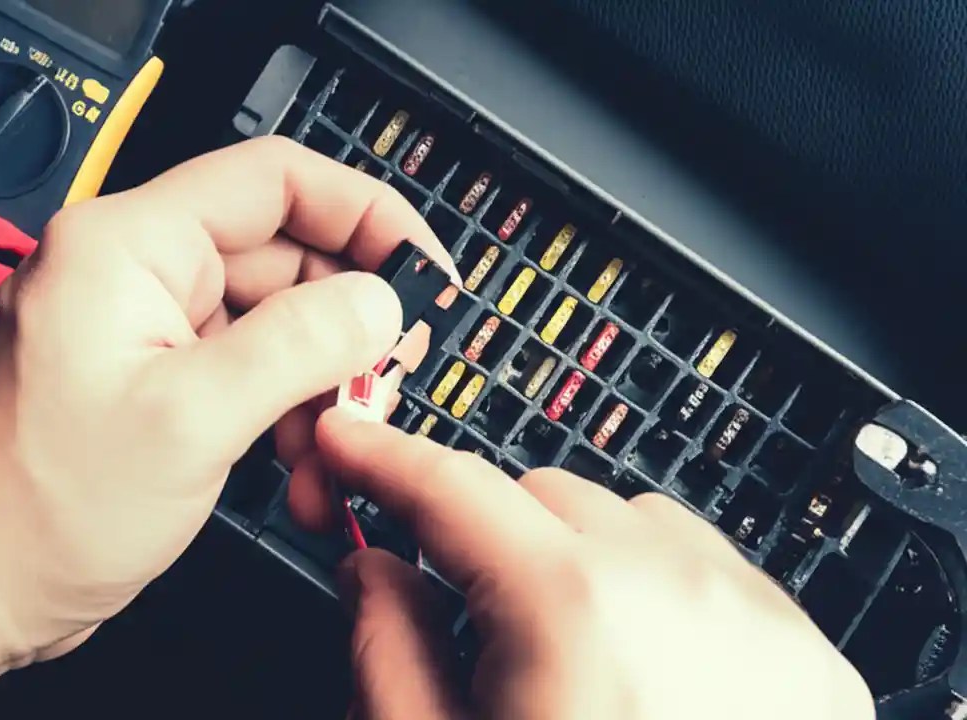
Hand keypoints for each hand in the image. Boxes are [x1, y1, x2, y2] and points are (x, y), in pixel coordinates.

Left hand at [0, 137, 455, 689]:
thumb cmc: (39, 507)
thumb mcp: (191, 419)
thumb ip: (297, 346)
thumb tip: (377, 300)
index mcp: (128, 245)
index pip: (275, 181)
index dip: (364, 214)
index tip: (421, 267)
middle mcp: (135, 270)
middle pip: (285, 256)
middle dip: (347, 322)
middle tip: (389, 378)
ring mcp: (145, 325)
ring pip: (276, 321)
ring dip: (321, 382)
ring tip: (338, 446)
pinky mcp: (155, 375)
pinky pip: (249, 370)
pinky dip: (287, 412)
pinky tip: (302, 467)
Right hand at [298, 410, 874, 719]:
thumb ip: (384, 647)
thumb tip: (373, 573)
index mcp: (569, 609)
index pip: (452, 487)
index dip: (383, 458)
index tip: (349, 442)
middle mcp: (675, 589)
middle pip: (542, 495)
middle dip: (487, 537)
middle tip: (464, 616)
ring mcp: (754, 620)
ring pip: (631, 522)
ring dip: (578, 560)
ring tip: (564, 657)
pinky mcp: (806, 660)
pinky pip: (710, 571)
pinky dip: (656, 592)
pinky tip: (638, 672)